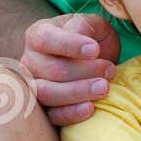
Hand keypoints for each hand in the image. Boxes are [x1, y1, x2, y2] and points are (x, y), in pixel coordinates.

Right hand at [20, 12, 119, 127]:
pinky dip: (70, 114)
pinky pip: (51, 116)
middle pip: (51, 69)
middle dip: (84, 71)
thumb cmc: (89, 39)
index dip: (70, 45)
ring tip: (104, 88)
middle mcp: (30, 61)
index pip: (46, 39)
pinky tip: (90, 108)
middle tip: (110, 70)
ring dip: (77, 92)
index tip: (95, 50)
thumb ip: (86, 26)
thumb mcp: (92, 25)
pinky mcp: (43, 110)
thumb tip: (83, 40)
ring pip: (47, 93)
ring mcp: (33, 87)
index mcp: (38, 35)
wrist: (91, 62)